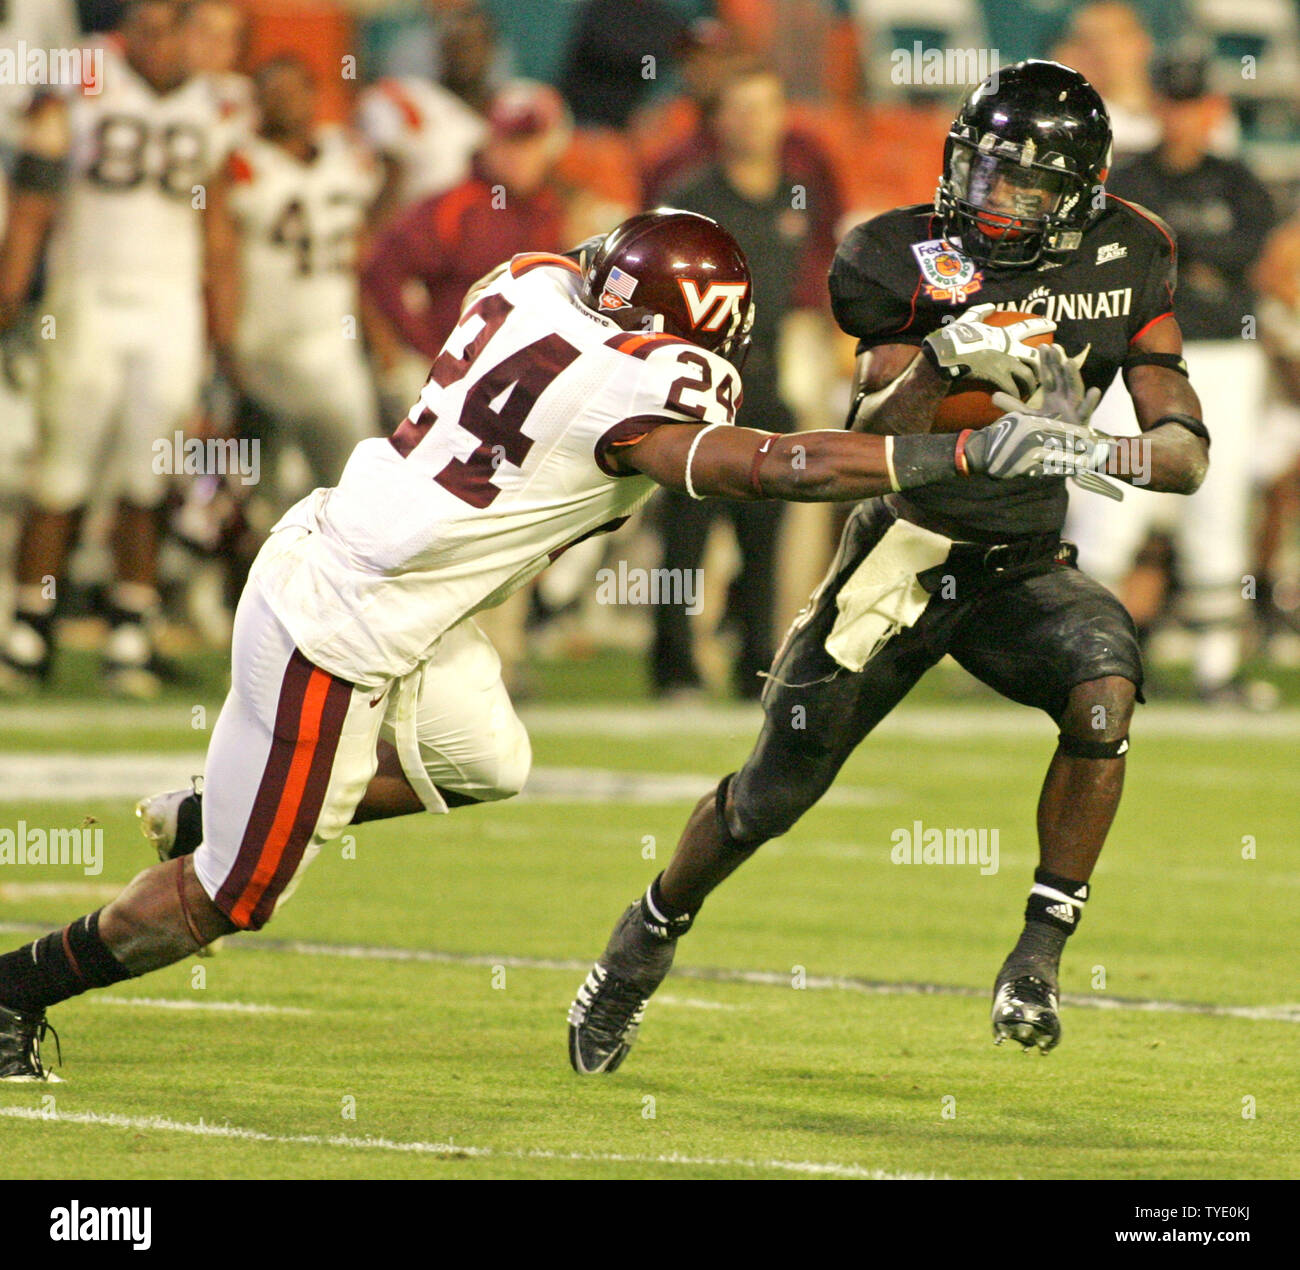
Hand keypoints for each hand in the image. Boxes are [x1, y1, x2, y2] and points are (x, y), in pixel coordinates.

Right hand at [923, 303, 1055, 397]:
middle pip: (1036, 356)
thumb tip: (991, 305)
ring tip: (1030, 390)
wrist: (946, 352)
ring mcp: (1004, 363)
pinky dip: (1015, 395)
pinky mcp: (997, 377)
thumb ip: (981, 312)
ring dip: (1030, 384)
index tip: (1054, 324)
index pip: (1027, 327)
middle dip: (1043, 364)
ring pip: (1028, 375)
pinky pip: (1012, 389)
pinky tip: (1016, 399)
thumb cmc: (955, 336)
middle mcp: (1008, 348)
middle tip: (1046, 371)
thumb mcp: (968, 319)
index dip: (1041, 325)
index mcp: (1003, 334)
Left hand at [983, 344, 1121, 496]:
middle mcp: (1065, 400)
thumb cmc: (1045, 433)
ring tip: (1069, 362)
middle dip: (1058, 363)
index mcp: (1054, 397)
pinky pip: (1087, 412)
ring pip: (1075, 390)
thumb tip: (994, 395)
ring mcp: (1074, 410)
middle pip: (1062, 378)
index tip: (1042, 346)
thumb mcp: (1026, 418)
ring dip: (1073, 377)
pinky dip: (1091, 401)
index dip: (1046, 362)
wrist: (1058, 454)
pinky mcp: (1080, 423)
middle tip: (1053, 347)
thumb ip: (1013, 406)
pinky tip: (1095, 390)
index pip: (1049, 376)